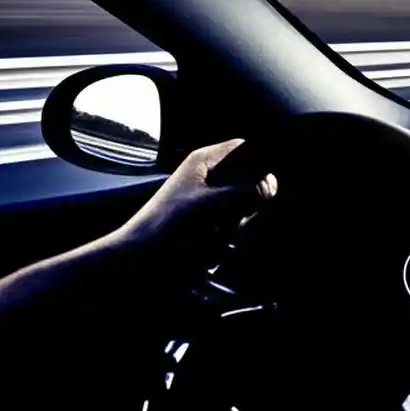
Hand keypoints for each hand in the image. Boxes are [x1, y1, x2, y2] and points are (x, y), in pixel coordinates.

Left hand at [111, 139, 276, 276]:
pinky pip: (233, 228)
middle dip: (250, 200)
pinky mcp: (208, 227)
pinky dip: (231, 237)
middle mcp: (208, 178)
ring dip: (240, 223)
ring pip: (244, 207)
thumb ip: (245, 191)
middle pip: (249, 179)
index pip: (244, 148)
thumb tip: (271, 185)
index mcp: (204, 161)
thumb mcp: (210, 204)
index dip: (260, 163)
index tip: (268, 186)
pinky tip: (218, 246)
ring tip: (224, 235)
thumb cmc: (167, 225)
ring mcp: (209, 203)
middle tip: (241, 216)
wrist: (138, 262)